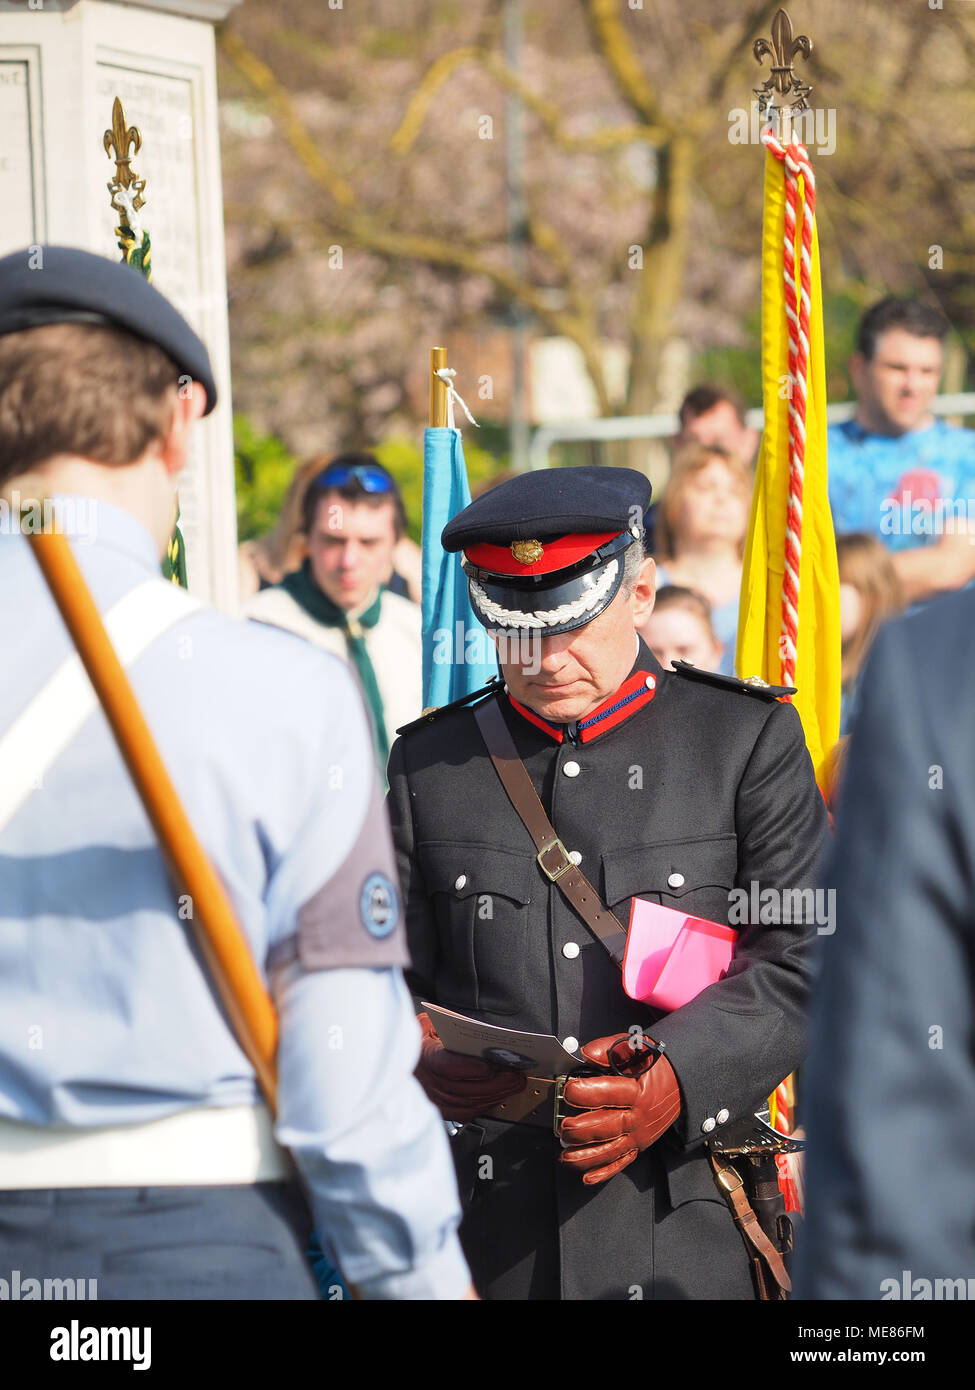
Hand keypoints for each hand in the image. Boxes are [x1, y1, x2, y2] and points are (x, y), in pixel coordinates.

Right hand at [415, 1012, 526, 1121]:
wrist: (395, 1059)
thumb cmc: (416, 1040)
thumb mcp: (427, 1024)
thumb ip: (449, 1026)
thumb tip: (477, 1031)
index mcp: (423, 1057)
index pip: (447, 1066)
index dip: (470, 1068)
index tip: (490, 1066)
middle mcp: (426, 1083)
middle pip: (464, 1089)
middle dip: (495, 1083)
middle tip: (516, 1076)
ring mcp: (432, 1099)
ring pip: (468, 1103)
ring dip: (495, 1095)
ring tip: (514, 1085)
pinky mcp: (439, 1109)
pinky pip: (465, 1112)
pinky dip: (484, 1105)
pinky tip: (499, 1096)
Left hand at [558, 1034, 680, 1184]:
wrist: (682, 1084)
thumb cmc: (656, 1065)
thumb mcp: (637, 1047)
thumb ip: (609, 1049)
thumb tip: (586, 1055)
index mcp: (637, 1091)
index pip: (609, 1094)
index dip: (586, 1093)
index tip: (568, 1090)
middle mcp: (638, 1117)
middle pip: (608, 1127)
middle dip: (583, 1130)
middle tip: (563, 1128)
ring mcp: (638, 1135)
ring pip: (611, 1150)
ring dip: (586, 1156)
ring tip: (565, 1155)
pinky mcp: (638, 1146)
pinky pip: (620, 1162)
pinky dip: (603, 1172)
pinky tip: (585, 1176)